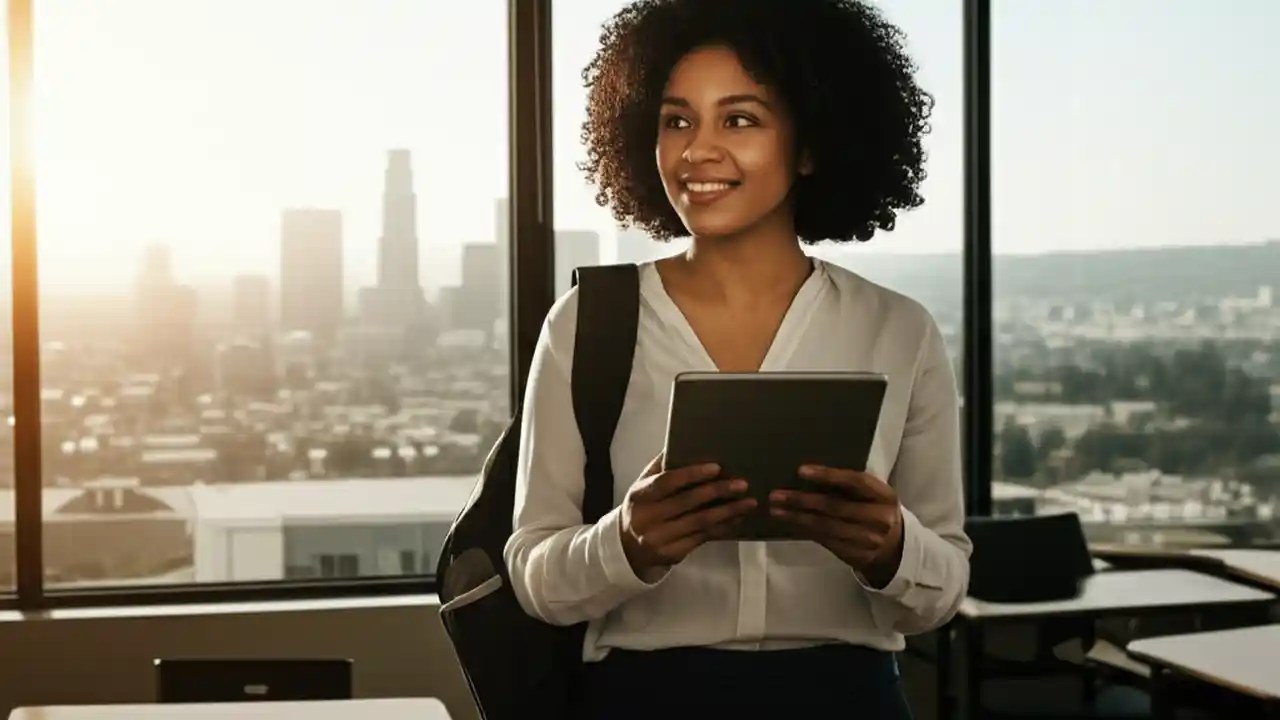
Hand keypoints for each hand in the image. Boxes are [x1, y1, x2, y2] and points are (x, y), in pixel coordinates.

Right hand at [619, 453, 756, 576]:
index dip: (691, 474)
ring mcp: (659, 539)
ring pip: (699, 523)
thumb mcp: (645, 485)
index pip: (666, 482)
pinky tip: (737, 518)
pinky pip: (703, 538)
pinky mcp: (672, 554)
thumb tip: (687, 440)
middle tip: (742, 484)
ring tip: (749, 502)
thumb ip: (662, 466)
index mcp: (640, 495)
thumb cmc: (644, 506)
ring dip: (727, 512)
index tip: (716, 467)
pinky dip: (723, 527)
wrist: (629, 546)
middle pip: (687, 502)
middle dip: (717, 492)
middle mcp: (646, 518)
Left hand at [768, 465, 904, 587]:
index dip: (828, 475)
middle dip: (802, 500)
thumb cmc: (875, 509)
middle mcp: (880, 518)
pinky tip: (791, 522)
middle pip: (834, 507)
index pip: (855, 481)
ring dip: (797, 517)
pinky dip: (805, 530)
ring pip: (826, 526)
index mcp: (885, 495)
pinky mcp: (857, 556)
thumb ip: (849, 486)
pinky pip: (825, 541)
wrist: (895, 547)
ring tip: (776, 510)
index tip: (800, 471)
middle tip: (776, 495)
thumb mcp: (873, 494)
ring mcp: (869, 540)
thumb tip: (807, 475)